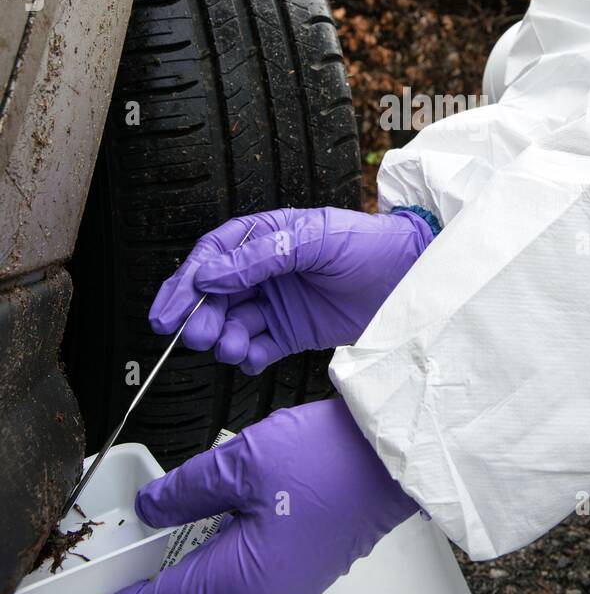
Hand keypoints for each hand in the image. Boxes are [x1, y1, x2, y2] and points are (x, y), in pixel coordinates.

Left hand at [81, 400, 417, 593]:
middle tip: (115, 573)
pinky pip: (242, 590)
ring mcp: (287, 591)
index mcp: (242, 585)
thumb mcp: (240, 462)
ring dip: (180, 587)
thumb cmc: (333, 461)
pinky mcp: (301, 573)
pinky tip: (200, 540)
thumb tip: (152, 506)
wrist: (394, 457)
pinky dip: (211, 576)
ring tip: (150, 551)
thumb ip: (184, 490)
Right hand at [148, 206, 435, 373]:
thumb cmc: (374, 245)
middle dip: (201, 316)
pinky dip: (250, 356)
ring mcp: (281, 301)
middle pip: (216, 294)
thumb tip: (211, 274)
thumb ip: (264, 255)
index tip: (168, 310)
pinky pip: (259, 347)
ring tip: (234, 347)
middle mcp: (269, 269)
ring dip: (226, 338)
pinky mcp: (295, 331)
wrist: (417, 278)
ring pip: (234, 323)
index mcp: (269, 236)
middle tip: (200, 335)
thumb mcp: (317, 239)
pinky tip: (253, 357)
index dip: (186, 282)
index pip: (214, 256)